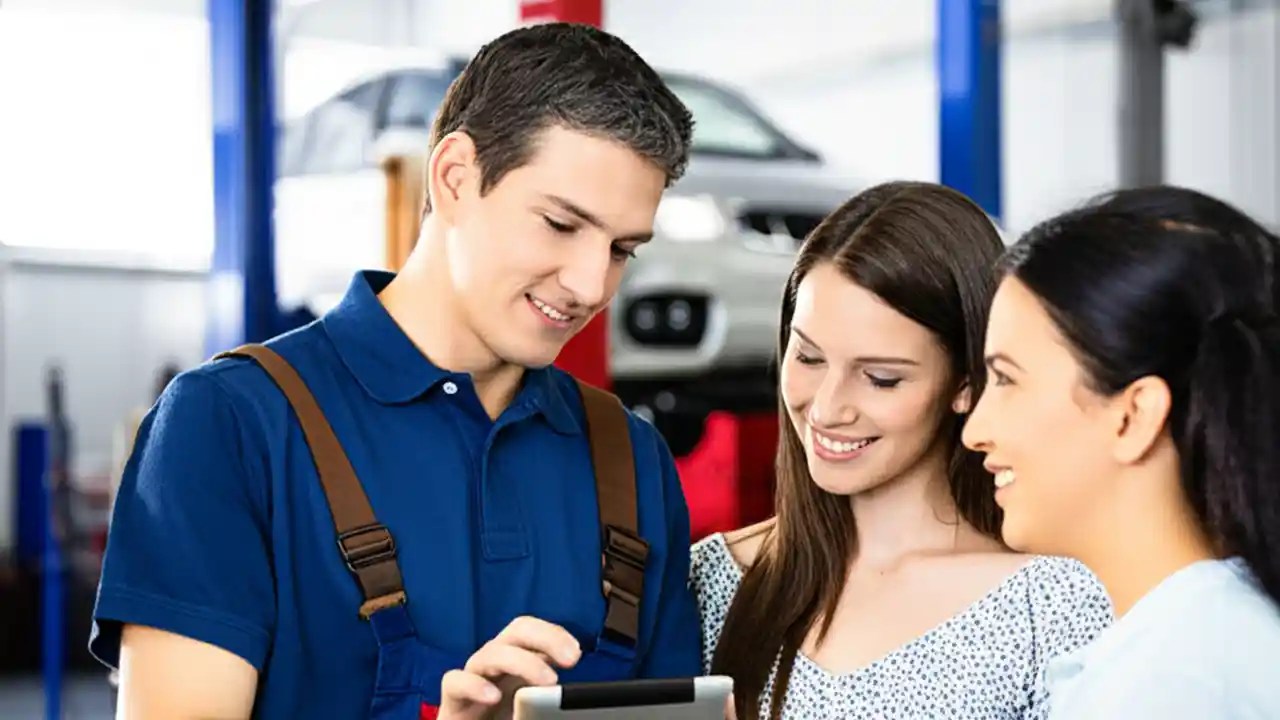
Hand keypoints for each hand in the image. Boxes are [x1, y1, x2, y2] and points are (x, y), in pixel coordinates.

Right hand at [438, 616, 581, 719]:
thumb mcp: (537, 711)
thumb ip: (552, 703)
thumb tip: (575, 703)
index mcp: (519, 666)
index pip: (534, 633)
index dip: (554, 634)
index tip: (576, 653)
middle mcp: (496, 666)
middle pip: (516, 632)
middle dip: (545, 637)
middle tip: (571, 658)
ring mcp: (473, 680)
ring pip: (491, 653)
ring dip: (521, 661)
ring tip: (549, 681)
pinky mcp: (452, 703)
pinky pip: (454, 682)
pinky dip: (474, 685)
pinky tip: (493, 696)